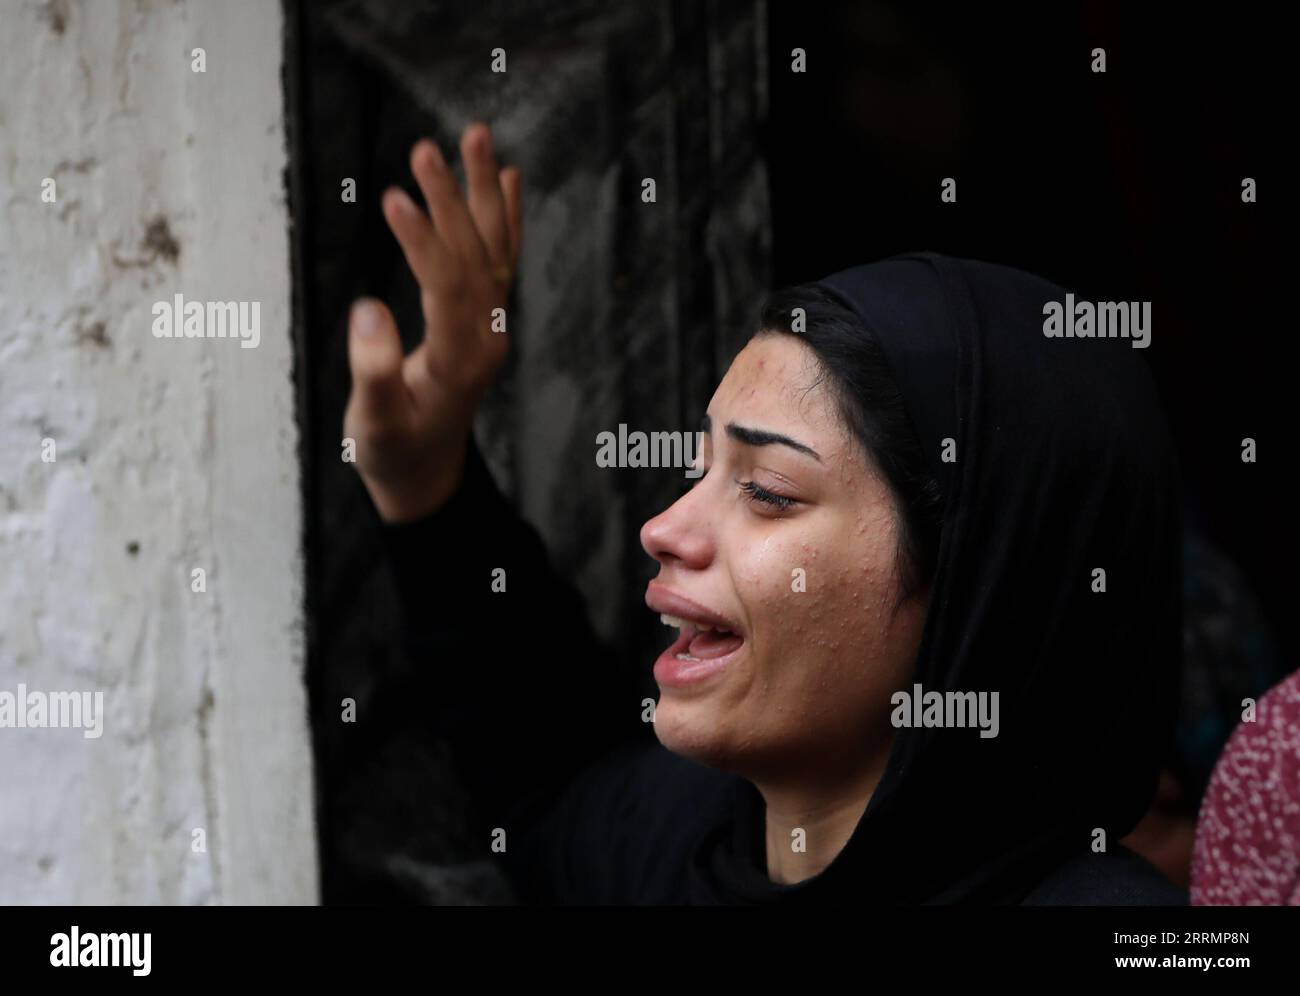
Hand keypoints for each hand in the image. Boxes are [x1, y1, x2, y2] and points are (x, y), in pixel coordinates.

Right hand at [344, 122, 521, 521]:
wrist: (427, 473)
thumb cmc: (393, 450)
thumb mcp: (374, 425)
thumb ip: (375, 373)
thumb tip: (368, 311)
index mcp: (460, 361)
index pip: (446, 285)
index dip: (421, 241)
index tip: (392, 198)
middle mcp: (487, 337)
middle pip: (474, 255)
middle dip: (451, 199)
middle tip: (426, 148)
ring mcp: (493, 327)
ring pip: (493, 249)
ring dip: (484, 192)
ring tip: (477, 136)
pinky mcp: (488, 320)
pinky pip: (503, 261)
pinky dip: (506, 219)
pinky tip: (506, 179)